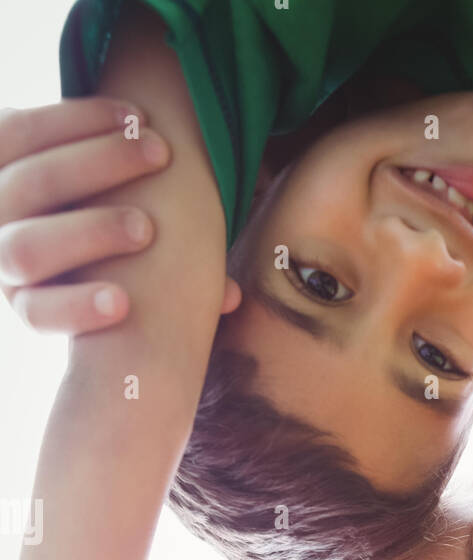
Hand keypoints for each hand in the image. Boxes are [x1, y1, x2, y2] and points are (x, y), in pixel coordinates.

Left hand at [0, 97, 171, 334]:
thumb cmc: (116, 248)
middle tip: (148, 228)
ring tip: (161, 152)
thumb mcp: (136, 277)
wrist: (59, 184)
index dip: (75, 310)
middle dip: (90, 238)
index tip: (124, 305)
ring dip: (99, 165)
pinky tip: (134, 116)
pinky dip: (81, 119)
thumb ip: (176, 292)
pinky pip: (24, 129)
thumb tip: (231, 296)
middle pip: (29, 250)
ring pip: (32, 185)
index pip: (39, 313)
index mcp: (30, 296)